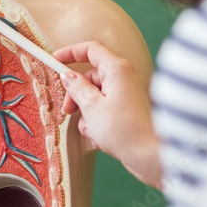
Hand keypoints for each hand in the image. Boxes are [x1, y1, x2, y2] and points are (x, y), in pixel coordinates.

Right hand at [54, 42, 161, 188]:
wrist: (150, 155)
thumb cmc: (125, 130)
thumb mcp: (92, 107)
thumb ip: (77, 88)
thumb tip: (68, 77)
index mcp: (118, 70)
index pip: (92, 50)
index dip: (71, 53)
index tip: (56, 59)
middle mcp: (126, 78)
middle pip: (92, 77)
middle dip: (77, 93)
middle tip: (68, 110)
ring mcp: (129, 96)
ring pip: (98, 96)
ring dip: (88, 112)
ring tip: (90, 129)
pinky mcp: (130, 112)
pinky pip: (108, 110)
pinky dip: (99, 121)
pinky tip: (99, 136)